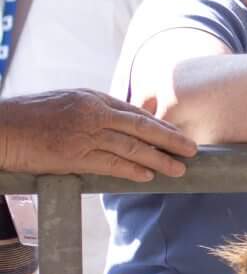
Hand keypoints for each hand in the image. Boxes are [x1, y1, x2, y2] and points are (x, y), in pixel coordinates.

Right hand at [0, 90, 194, 182]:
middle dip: (171, 139)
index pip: (134, 112)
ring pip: (132, 147)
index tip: (176, 134)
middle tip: (193, 149)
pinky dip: (132, 170)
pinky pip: (111, 164)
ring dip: (159, 159)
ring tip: (180, 168)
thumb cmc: (26, 117)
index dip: (159, 125)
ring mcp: (85, 134)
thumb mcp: (63, 104)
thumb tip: (113, 124)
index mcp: (91, 98)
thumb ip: (90, 112)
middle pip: (142, 127)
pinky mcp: (73, 156)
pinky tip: (148, 176)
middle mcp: (93, 113)